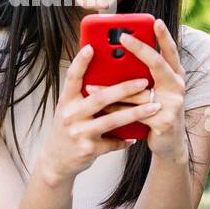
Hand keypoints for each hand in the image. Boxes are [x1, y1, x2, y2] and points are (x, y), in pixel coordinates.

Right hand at [39, 44, 160, 181]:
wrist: (55, 161)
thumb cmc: (67, 129)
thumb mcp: (69, 109)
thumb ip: (84, 94)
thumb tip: (107, 73)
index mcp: (66, 101)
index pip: (72, 77)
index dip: (81, 62)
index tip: (92, 47)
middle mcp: (70, 115)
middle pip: (100, 98)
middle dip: (124, 89)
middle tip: (144, 81)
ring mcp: (79, 133)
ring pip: (112, 120)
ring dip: (135, 113)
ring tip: (154, 107)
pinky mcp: (89, 150)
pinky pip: (114, 142)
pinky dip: (126, 139)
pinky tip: (137, 136)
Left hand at [88, 18, 186, 160]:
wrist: (170, 146)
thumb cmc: (158, 113)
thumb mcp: (155, 91)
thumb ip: (143, 76)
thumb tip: (114, 59)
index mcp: (175, 76)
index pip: (171, 52)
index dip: (164, 37)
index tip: (155, 21)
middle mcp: (177, 87)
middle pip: (158, 64)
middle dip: (140, 49)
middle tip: (122, 37)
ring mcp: (173, 104)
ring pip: (138, 90)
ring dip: (113, 86)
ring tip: (92, 81)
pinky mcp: (163, 121)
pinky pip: (134, 111)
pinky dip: (115, 108)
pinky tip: (100, 105)